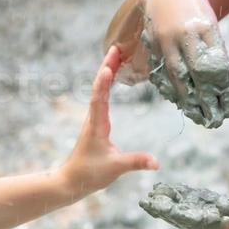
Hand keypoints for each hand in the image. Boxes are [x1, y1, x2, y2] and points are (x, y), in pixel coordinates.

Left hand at [57, 46, 158, 198]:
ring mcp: (93, 118)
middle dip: (107, 66)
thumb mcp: (115, 168)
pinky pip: (101, 96)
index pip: (99, 97)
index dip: (103, 81)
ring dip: (107, 71)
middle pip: (99, 86)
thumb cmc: (90, 173)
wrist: (71, 180)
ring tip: (117, 55)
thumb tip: (156, 162)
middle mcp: (93, 117)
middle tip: (116, 47)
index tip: (109, 65)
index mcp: (96, 123)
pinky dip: (107, 83)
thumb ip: (136, 162)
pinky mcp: (96, 122)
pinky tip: (112, 77)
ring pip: (99, 89)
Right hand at [122, 0, 228, 127]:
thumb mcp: (209, 23)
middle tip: (211, 118)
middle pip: (190, 73)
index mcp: (201, 27)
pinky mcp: (151, 44)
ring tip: (194, 113)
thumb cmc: (194, 7)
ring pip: (173, 74)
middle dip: (201, 98)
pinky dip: (167, 85)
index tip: (226, 102)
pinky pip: (159, 69)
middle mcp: (179, 34)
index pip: (210, 64)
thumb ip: (213, 49)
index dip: (217, 86)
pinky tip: (175, 97)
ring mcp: (162, 40)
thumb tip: (220, 79)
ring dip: (184, 97)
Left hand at [139, 182, 228, 228]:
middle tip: (145, 200)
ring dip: (176, 202)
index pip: (192, 221)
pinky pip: (205, 204)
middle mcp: (223, 227)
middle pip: (187, 219)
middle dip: (167, 209)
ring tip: (157, 193)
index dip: (172, 212)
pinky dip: (191, 198)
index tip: (155, 205)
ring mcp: (226, 219)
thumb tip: (218, 206)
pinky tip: (179, 191)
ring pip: (194, 211)